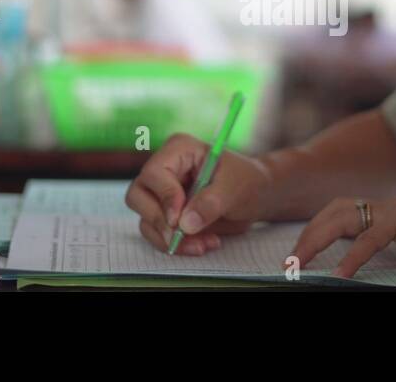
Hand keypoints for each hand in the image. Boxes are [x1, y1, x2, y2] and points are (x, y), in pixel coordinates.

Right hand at [125, 133, 271, 254]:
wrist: (257, 196)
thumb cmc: (247, 182)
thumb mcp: (235, 188)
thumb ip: (210, 203)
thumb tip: (184, 224)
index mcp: (179, 150)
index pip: (155, 173)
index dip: (164, 197)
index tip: (178, 220)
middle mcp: (164, 170)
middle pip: (138, 196)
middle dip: (159, 222)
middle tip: (180, 237)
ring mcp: (162, 194)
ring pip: (146, 219)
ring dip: (170, 239)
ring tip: (203, 245)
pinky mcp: (166, 215)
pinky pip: (157, 234)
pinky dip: (176, 245)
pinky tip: (202, 245)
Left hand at [289, 179, 395, 276]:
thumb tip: (386, 268)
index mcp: (387, 214)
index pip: (342, 215)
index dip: (318, 231)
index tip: (300, 256)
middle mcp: (385, 208)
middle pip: (333, 211)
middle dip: (307, 234)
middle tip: (290, 263)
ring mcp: (393, 210)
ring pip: (341, 216)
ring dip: (315, 239)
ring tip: (300, 264)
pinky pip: (371, 237)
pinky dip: (353, 256)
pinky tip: (340, 274)